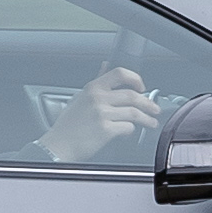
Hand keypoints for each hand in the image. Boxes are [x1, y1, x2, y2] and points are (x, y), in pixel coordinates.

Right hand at [38, 67, 158, 164]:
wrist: (57, 147)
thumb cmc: (67, 126)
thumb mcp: (79, 97)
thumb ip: (96, 82)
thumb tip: (105, 65)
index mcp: (92, 88)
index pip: (120, 73)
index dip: (136, 79)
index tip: (142, 87)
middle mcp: (98, 98)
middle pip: (133, 95)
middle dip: (148, 103)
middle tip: (154, 109)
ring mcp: (102, 114)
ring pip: (134, 112)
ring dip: (147, 118)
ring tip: (151, 122)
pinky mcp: (105, 130)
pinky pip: (128, 128)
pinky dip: (132, 130)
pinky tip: (130, 132)